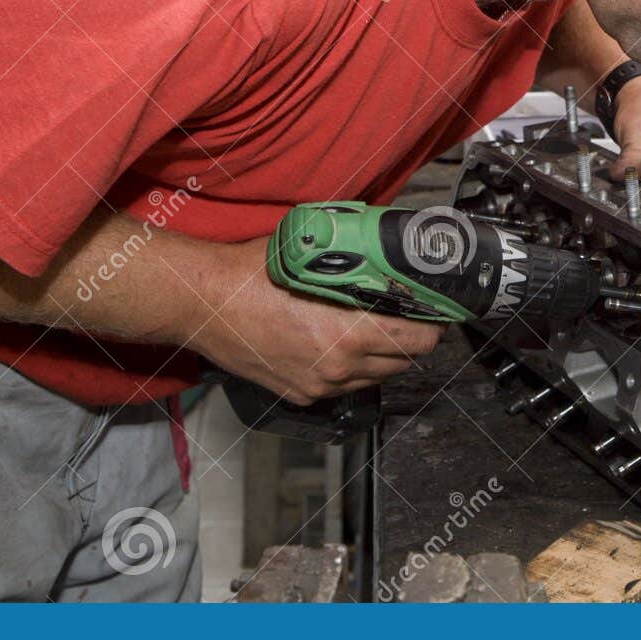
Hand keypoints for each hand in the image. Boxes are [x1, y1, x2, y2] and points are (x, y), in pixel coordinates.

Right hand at [191, 237, 444, 402]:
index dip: (435, 325)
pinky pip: (346, 386)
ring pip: (377, 377)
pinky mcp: (301, 394)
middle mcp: (338, 367)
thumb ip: (358, 256)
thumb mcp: (315, 253)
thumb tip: (393, 245)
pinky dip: (355, 367)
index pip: (419, 340)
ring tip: (379, 327)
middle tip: (411, 315)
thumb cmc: (253, 273)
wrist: (203, 303)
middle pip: (404, 362)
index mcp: (348, 333)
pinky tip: (345, 343)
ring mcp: (319, 385)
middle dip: (413, 339)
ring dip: (385, 355)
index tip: (437, 311)